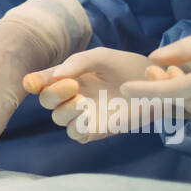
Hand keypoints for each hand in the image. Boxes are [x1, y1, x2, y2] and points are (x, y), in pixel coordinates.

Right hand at [25, 48, 179, 142]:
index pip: (44, 81)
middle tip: (72, 85)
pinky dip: (77, 126)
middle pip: (46, 100)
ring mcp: (84, 114)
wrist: (157, 85)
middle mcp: (72, 96)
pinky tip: (88, 116)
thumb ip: (78, 61)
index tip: (32, 83)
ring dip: (64, 111)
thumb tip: (56, 76)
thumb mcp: (102, 56)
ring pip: (58, 119)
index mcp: (69, 76)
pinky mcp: (97, 130)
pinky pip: (77, 134)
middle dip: (53, 94)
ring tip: (82, 102)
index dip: (34, 82)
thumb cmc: (129, 67)